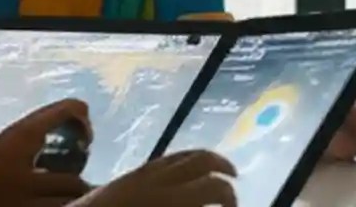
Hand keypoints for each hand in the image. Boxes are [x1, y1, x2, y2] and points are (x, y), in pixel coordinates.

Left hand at [70, 151, 236, 206]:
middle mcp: (154, 178)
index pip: (213, 186)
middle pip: (201, 159)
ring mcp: (137, 174)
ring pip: (181, 154)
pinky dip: (181, 164)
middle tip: (233, 182)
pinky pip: (161, 160)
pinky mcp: (122, 177)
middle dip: (223, 168)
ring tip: (212, 173)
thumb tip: (208, 206)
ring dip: (202, 161)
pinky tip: (179, 178)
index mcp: (165, 198)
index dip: (231, 196)